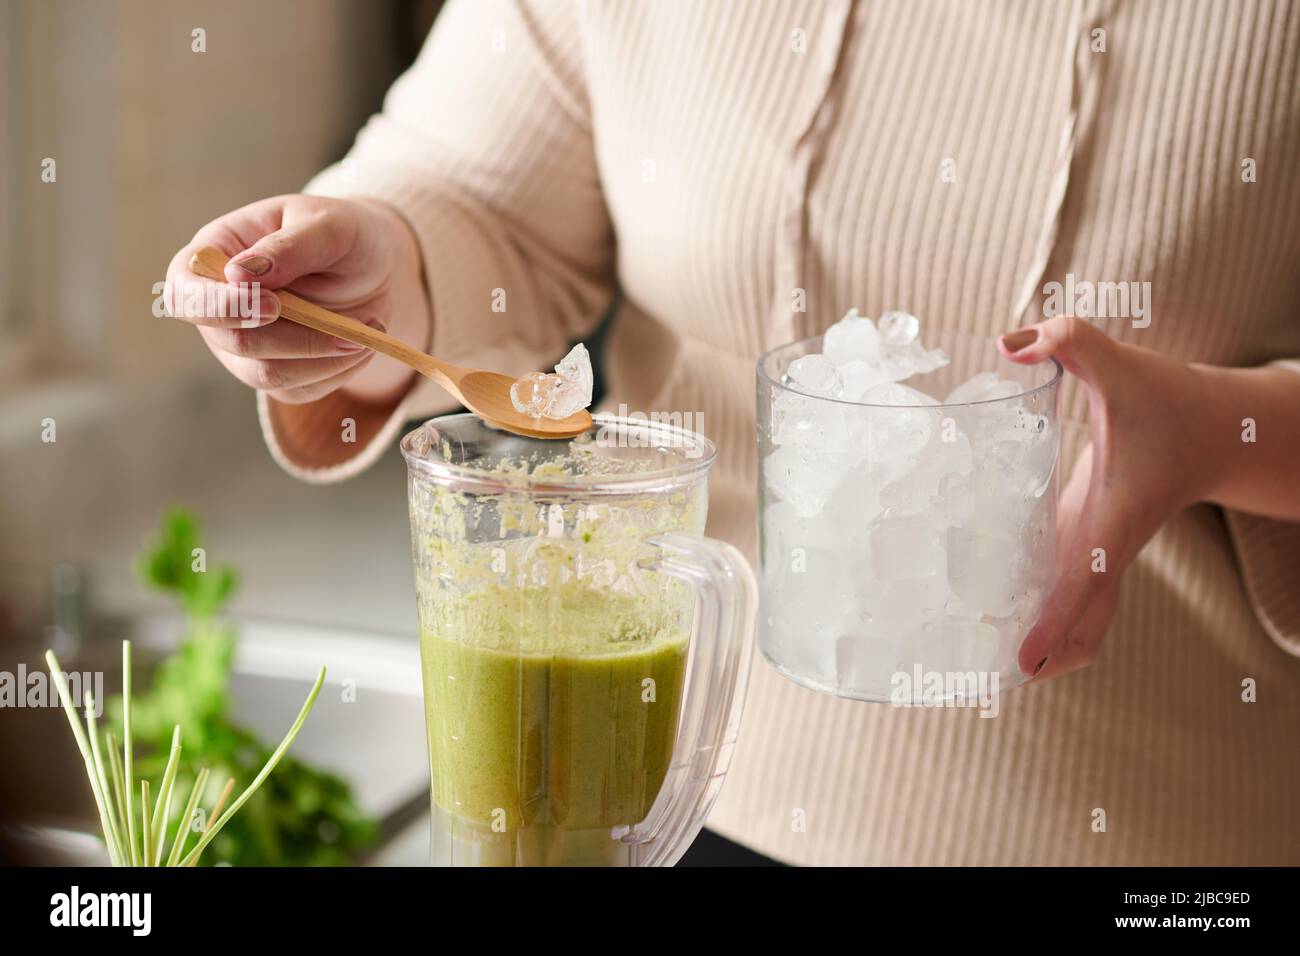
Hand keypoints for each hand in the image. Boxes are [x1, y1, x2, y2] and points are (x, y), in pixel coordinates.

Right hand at [164, 194, 428, 404]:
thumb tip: (238, 274)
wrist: (375, 269)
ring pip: (267, 375)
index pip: (186, 293)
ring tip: (367, 333)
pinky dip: (337, 371)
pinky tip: (360, 345)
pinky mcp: (275, 373)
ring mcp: (242, 346)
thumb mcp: (328, 226)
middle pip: (234, 342)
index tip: (274, 306)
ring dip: (325, 358)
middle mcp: (218, 306)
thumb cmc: (343, 235)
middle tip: (353, 332)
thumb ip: (288, 246)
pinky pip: (299, 390)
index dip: (221, 307)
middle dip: (298, 339)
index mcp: (214, 255)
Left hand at [997, 316, 1214, 679]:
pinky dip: (1053, 625)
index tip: (1023, 663)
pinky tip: (1006, 629)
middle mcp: (1109, 545)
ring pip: (1085, 624)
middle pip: (1085, 629)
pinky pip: (1078, 602)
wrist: (1218, 427)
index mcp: (1114, 515)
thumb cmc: (1166, 398)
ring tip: (989, 669)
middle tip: (988, 681)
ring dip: (1050, 652)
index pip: (1084, 581)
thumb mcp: (1115, 362)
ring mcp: (1105, 552)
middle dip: (1045, 661)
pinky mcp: (1098, 546)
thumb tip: (1009, 344)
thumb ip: (1067, 341)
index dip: (1053, 623)